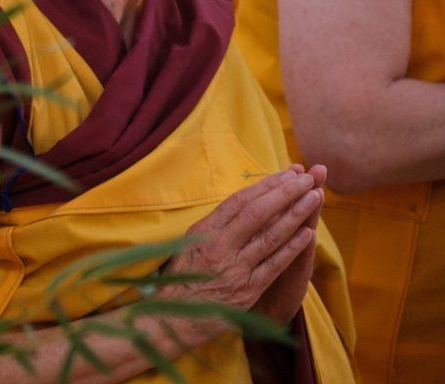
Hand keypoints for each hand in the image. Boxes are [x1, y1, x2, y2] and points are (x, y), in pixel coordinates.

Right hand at [167, 166, 322, 314]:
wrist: (175, 316)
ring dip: (295, 215)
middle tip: (306, 178)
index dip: (264, 186)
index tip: (285, 173)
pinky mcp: (247, 290)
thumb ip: (214, 227)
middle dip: (284, 193)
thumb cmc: (183, 277)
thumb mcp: (189, 244)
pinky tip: (309, 234)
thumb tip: (240, 205)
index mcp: (204, 231)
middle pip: (256, 213)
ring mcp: (234, 269)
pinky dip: (292, 248)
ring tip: (314, 197)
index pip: (238, 202)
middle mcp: (219, 247)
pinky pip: (274, 265)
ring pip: (269, 236)